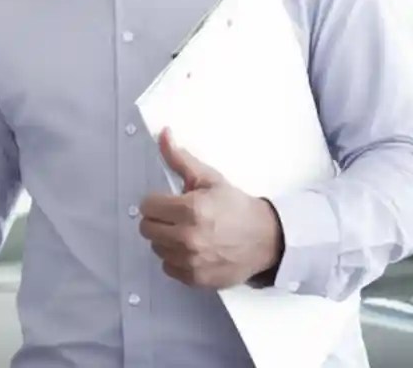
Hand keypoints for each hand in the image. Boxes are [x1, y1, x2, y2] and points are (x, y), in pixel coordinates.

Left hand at [139, 128, 284, 288]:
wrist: (265, 239)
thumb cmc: (236, 207)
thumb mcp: (209, 178)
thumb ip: (180, 159)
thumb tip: (163, 135)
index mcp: (190, 209)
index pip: (147, 207)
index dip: (157, 202)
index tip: (168, 202)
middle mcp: (188, 237)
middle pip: (147, 229)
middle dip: (159, 220)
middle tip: (176, 217)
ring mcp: (191, 261)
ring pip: (156, 248)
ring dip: (166, 240)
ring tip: (187, 233)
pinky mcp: (195, 278)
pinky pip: (168, 267)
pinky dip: (176, 259)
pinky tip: (192, 249)